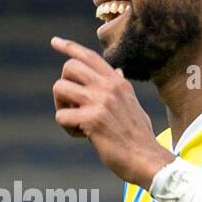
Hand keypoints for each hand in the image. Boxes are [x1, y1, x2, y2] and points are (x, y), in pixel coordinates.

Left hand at [49, 37, 174, 188]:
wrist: (147, 159)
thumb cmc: (139, 137)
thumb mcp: (133, 104)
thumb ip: (121, 87)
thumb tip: (117, 71)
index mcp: (118, 82)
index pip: (90, 56)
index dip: (69, 47)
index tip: (54, 42)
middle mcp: (109, 87)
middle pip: (69, 67)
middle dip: (63, 86)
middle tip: (71, 106)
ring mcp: (100, 102)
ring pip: (60, 88)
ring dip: (61, 107)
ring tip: (76, 123)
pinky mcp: (92, 120)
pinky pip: (61, 116)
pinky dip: (67, 128)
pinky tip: (83, 136)